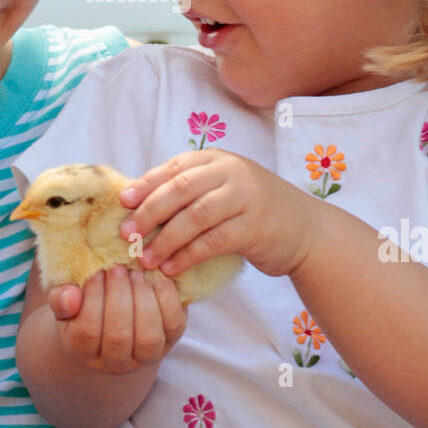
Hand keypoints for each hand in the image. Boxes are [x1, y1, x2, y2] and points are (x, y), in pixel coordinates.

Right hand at [46, 264, 187, 374]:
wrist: (112, 318)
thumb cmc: (83, 305)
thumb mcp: (66, 302)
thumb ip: (61, 298)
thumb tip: (69, 296)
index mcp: (82, 352)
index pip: (87, 332)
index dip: (93, 299)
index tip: (96, 272)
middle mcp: (114, 363)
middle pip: (118, 337)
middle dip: (119, 296)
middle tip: (117, 268)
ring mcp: (145, 356)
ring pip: (148, 337)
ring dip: (143, 299)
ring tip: (135, 272)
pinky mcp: (170, 342)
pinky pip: (173, 325)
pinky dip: (167, 299)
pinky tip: (157, 277)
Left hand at [118, 149, 316, 280]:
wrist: (305, 229)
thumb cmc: (253, 209)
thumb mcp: (223, 188)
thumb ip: (190, 190)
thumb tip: (137, 205)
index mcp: (218, 159)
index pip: (174, 167)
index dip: (145, 184)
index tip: (122, 203)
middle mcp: (232, 172)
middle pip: (180, 189)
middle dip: (149, 212)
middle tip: (127, 234)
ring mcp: (245, 198)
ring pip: (194, 217)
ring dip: (165, 240)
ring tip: (145, 258)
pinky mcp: (254, 227)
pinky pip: (212, 242)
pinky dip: (187, 256)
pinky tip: (171, 268)